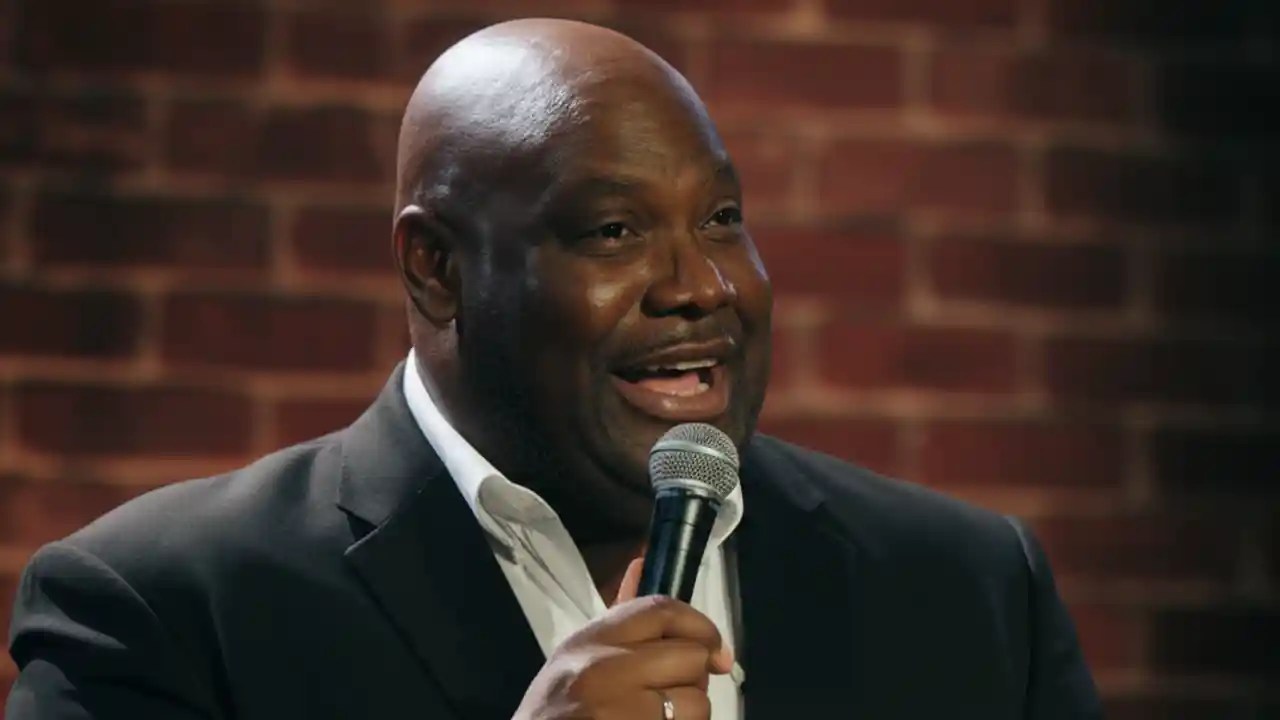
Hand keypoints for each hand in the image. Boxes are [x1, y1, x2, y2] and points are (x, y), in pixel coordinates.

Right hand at [513, 559, 732, 718]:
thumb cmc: (555, 710)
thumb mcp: (576, 657)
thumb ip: (618, 620)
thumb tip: (642, 563)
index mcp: (590, 638)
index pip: (661, 609)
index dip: (701, 626)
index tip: (717, 650)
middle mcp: (603, 668)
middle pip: (689, 656)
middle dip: (694, 678)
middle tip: (673, 693)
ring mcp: (616, 708)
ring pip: (695, 702)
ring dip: (689, 714)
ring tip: (659, 717)